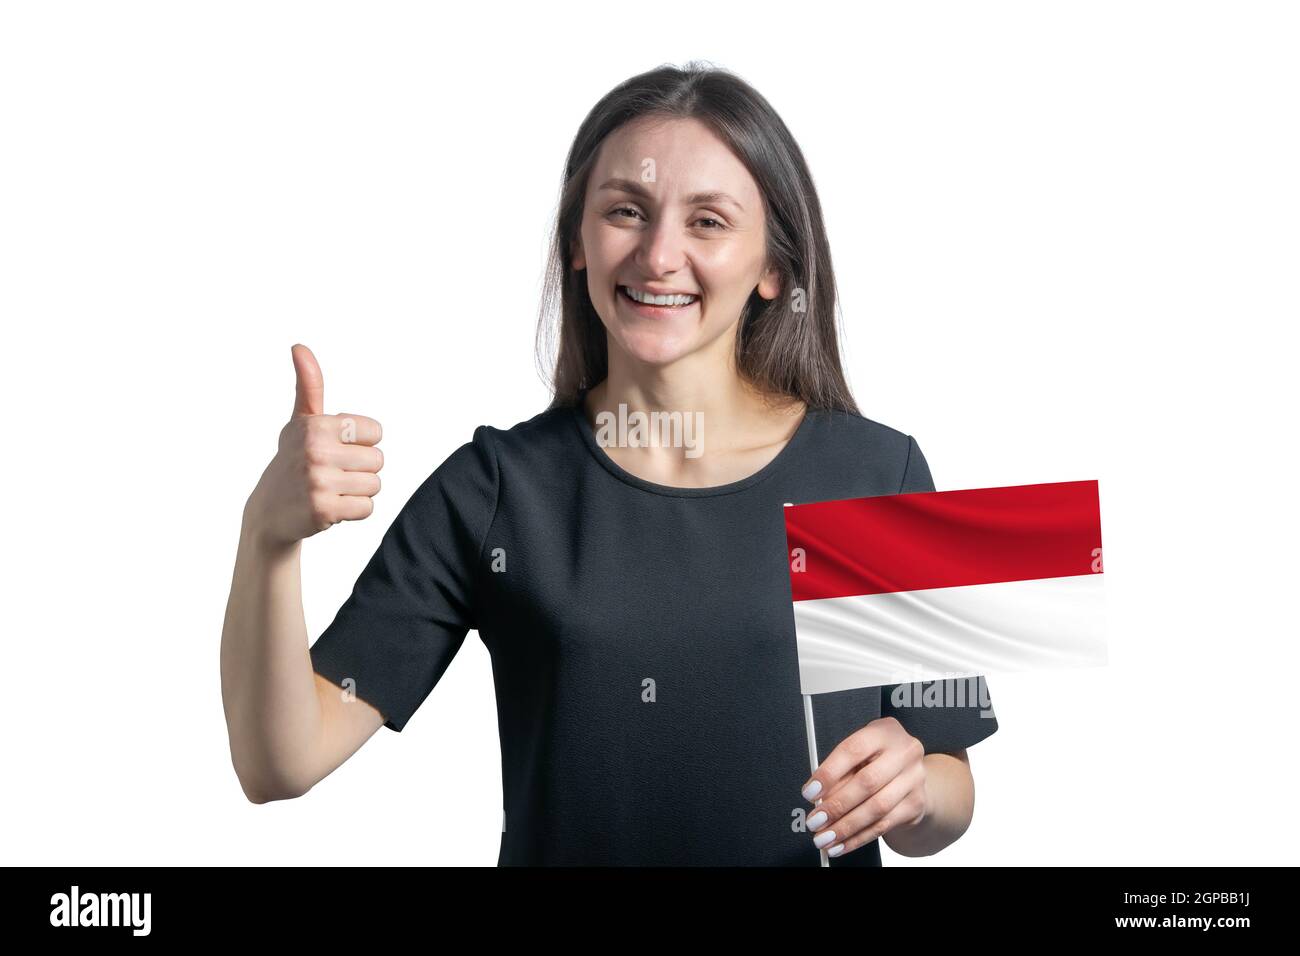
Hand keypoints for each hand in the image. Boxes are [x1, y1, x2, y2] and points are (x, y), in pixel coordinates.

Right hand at [244, 344, 383, 549]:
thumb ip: (309, 386)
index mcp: (316, 425)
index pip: (375, 432)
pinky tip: (331, 507)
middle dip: (360, 469)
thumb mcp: (300, 422)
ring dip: (357, 491)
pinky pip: (367, 508)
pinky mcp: (323, 510)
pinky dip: (354, 511)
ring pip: (375, 485)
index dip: (361, 443)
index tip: (337, 449)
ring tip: (331, 489)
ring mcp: (319, 481)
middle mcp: (316, 451)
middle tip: (332, 473)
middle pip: (378, 460)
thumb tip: (299, 347)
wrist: (269, 511)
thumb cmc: (293, 460)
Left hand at [799, 716, 929, 858]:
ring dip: (846, 827)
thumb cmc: (878, 759)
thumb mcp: (860, 754)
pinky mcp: (916, 804)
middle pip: (867, 783)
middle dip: (836, 806)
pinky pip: (884, 825)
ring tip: (825, 837)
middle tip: (815, 820)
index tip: (810, 792)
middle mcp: (904, 752)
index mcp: (884, 731)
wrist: (910, 774)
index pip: (853, 750)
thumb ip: (841, 772)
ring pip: (876, 808)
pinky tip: (842, 844)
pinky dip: (858, 838)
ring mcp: (914, 779)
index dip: (829, 773)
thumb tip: (819, 798)